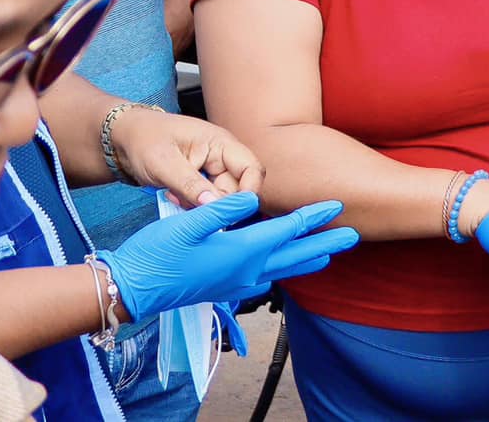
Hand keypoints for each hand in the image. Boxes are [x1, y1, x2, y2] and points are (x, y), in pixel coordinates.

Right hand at [98, 193, 356, 321]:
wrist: (133, 289)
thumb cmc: (156, 252)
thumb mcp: (188, 222)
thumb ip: (223, 209)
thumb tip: (253, 199)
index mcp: (242, 251)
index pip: (288, 230)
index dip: (314, 216)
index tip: (338, 204)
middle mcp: (246, 271)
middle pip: (296, 254)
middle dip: (326, 243)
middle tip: (354, 236)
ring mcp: (237, 284)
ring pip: (284, 270)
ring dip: (308, 259)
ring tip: (328, 254)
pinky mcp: (225, 290)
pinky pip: (266, 279)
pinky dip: (283, 270)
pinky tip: (282, 269)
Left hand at [110, 107, 263, 207]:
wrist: (120, 138)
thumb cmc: (143, 140)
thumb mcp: (164, 164)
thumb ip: (191, 185)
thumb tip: (215, 205)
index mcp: (221, 143)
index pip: (252, 169)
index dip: (248, 192)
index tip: (230, 213)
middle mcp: (221, 156)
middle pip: (236, 188)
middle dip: (215, 202)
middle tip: (186, 204)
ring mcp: (210, 168)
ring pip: (218, 196)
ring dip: (200, 204)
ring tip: (173, 196)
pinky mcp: (198, 180)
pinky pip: (204, 199)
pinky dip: (191, 204)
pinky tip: (172, 196)